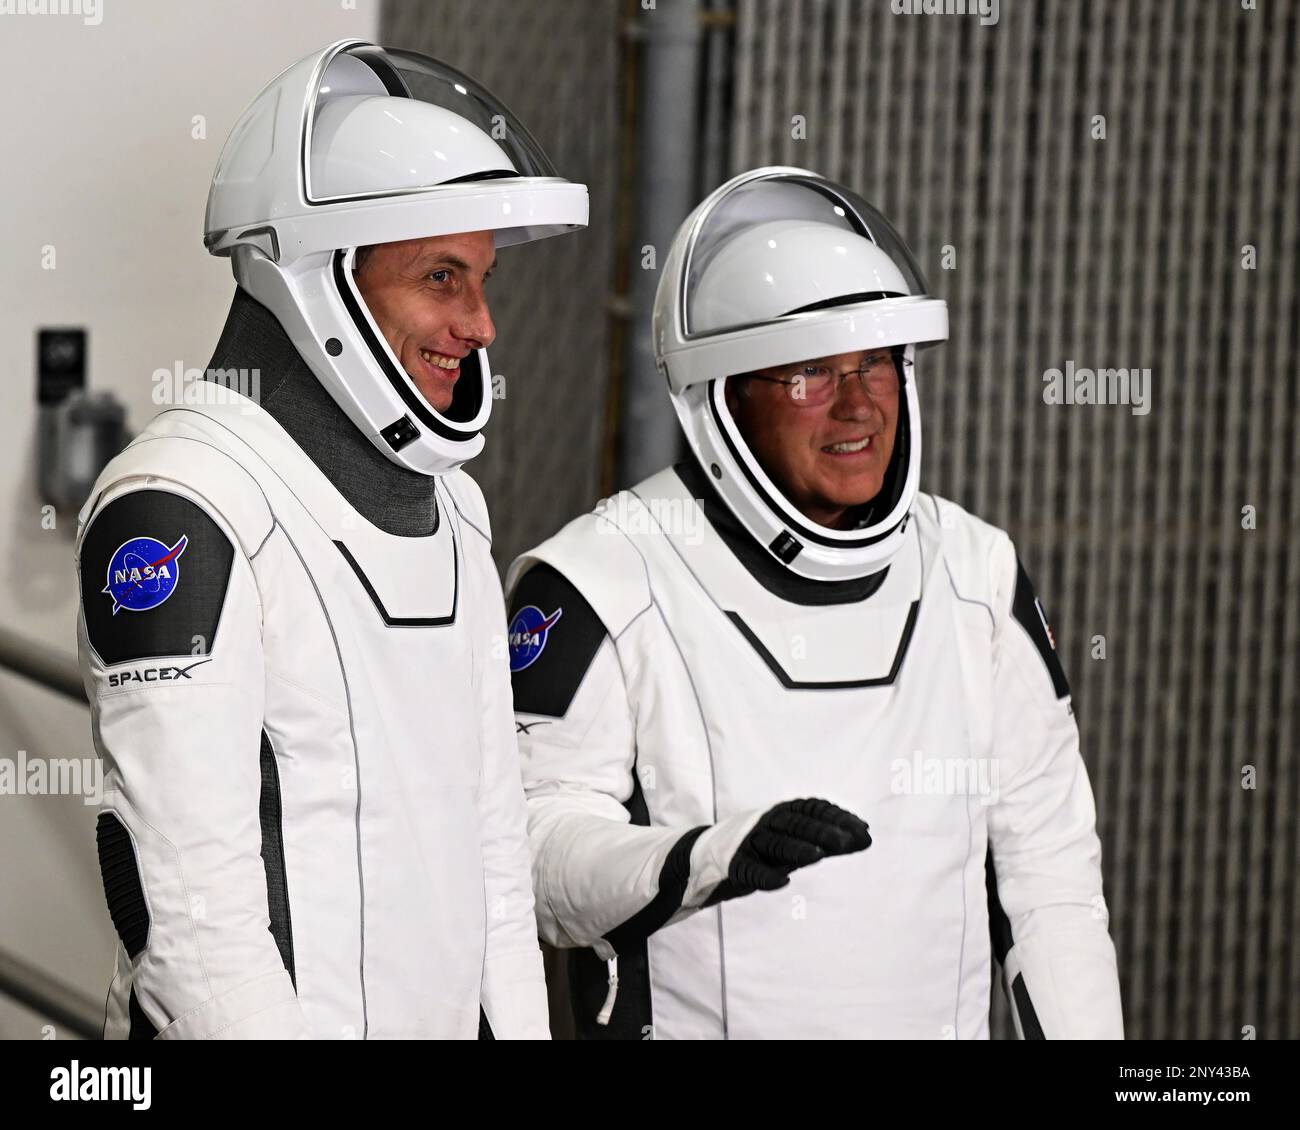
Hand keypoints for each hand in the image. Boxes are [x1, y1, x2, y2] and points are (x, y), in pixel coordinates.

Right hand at [707, 797, 871, 903]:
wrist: (711, 857)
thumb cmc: (766, 848)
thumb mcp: (797, 841)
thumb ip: (829, 841)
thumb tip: (867, 837)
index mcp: (783, 813)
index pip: (812, 809)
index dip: (837, 817)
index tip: (862, 829)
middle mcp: (767, 824)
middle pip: (796, 824)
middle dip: (821, 831)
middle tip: (846, 841)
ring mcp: (750, 843)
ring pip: (775, 844)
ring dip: (796, 849)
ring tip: (817, 856)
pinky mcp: (734, 865)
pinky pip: (750, 869)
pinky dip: (765, 875)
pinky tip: (782, 882)